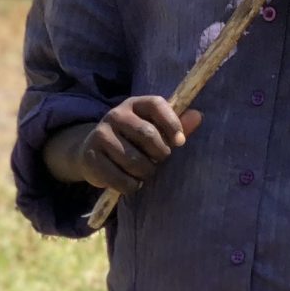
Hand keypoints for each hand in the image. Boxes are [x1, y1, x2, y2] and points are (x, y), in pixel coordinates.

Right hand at [52, 96, 204, 195]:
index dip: (172, 123)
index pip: (156, 104)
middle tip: (159, 160)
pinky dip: (132, 186)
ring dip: (146, 172)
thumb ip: (176, 125)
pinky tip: (131, 182)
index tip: (180, 142)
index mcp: (134, 104)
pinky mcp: (91, 157)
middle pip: (148, 135)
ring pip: (134, 160)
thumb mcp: (154, 129)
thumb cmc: (133, 140)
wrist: (93, 152)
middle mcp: (115, 115)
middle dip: (161, 154)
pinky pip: (121, 179)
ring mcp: (100, 135)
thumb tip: (198, 116)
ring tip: (145, 172)